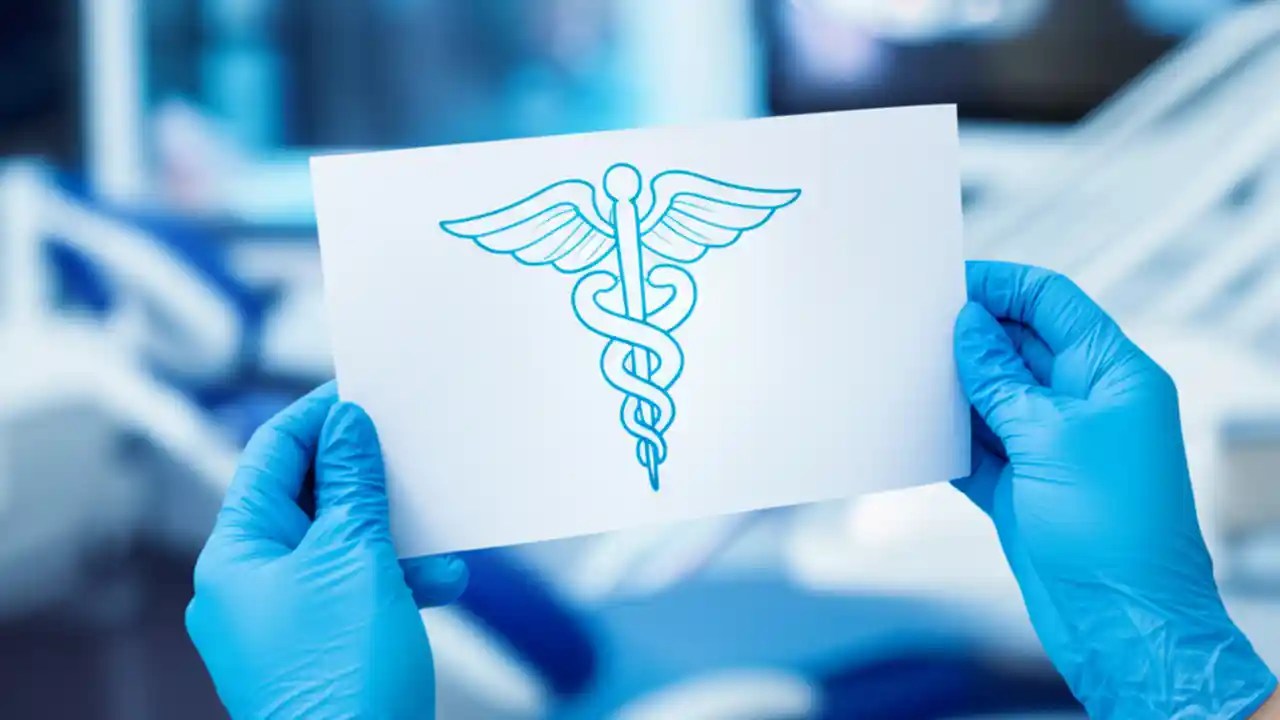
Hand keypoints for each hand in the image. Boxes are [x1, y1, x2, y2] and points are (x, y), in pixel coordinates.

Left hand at [186, 383, 467, 718]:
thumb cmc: (344, 678)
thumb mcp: (356, 558)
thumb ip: (352, 484)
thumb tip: (346, 425)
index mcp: (236, 554)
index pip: (271, 456)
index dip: (317, 416)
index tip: (360, 391)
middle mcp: (249, 583)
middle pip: (306, 498)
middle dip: (364, 475)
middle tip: (406, 448)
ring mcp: (282, 619)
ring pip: (338, 544)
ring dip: (392, 530)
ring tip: (436, 524)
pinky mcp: (320, 646)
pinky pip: (356, 587)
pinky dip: (398, 576)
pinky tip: (443, 580)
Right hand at [953, 261, 1274, 717]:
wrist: (1120, 622)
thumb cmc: (1114, 532)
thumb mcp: (1050, 437)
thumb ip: (1001, 378)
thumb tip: (968, 327)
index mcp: (1113, 376)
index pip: (1053, 303)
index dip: (1001, 286)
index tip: (949, 282)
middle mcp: (1085, 404)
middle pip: (1018, 345)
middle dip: (969, 336)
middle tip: (912, 328)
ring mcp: (1052, 446)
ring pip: (991, 395)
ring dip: (953, 387)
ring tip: (905, 373)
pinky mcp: (1023, 486)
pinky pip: (976, 446)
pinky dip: (947, 437)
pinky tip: (915, 428)